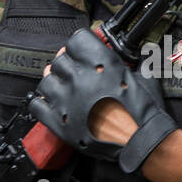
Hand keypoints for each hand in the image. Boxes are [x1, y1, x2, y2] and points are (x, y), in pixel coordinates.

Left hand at [31, 28, 176, 172]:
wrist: (140, 141)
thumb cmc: (142, 113)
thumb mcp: (144, 77)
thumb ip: (133, 63)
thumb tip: (135, 57)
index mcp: (99, 63)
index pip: (75, 41)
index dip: (79, 46)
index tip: (81, 52)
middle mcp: (79, 78)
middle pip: (59, 61)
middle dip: (68, 66)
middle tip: (77, 75)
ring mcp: (66, 99)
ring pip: (46, 81)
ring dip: (54, 84)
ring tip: (65, 90)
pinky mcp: (58, 121)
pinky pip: (37, 105)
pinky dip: (42, 103)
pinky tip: (53, 105)